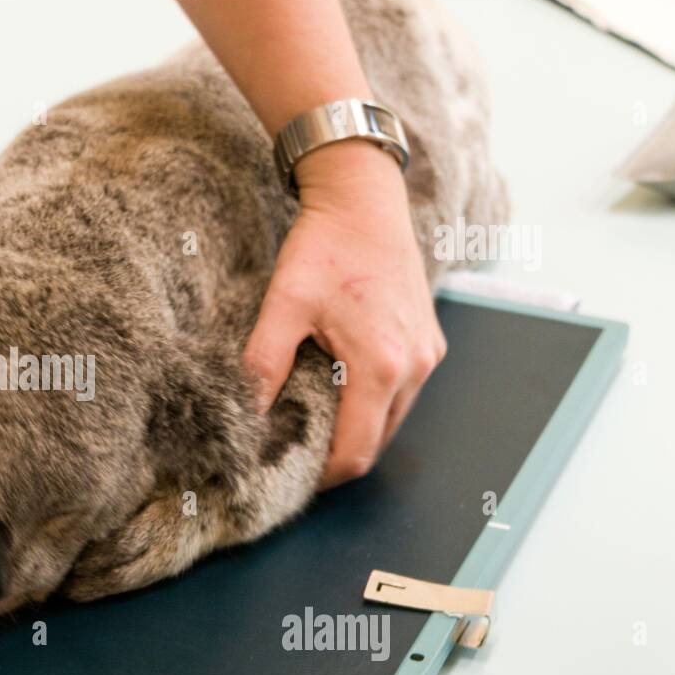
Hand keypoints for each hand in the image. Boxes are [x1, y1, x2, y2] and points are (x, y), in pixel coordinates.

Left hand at [244, 141, 445, 489]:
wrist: (364, 199)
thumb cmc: (325, 246)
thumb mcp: (282, 305)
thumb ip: (262, 364)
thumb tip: (244, 415)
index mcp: (382, 365)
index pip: (356, 451)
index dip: (322, 475)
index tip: (289, 475)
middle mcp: (416, 366)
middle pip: (377, 442)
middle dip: (337, 455)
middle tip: (294, 450)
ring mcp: (428, 355)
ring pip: (391, 420)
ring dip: (356, 429)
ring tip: (311, 420)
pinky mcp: (430, 342)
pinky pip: (402, 393)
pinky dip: (372, 403)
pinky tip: (337, 389)